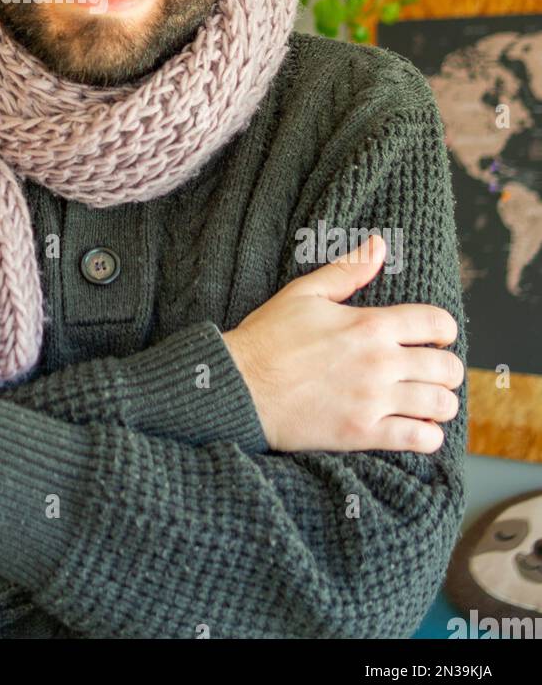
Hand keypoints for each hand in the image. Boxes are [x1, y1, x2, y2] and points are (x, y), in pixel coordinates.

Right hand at [221, 234, 463, 453]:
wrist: (238, 387)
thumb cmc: (267, 338)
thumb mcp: (304, 292)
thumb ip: (348, 270)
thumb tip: (379, 245)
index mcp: (369, 325)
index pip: (436, 323)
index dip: (444, 330)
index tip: (435, 337)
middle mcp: (378, 362)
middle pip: (447, 367)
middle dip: (447, 369)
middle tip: (432, 372)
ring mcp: (372, 400)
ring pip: (440, 404)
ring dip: (440, 402)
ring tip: (427, 401)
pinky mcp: (362, 433)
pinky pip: (420, 439)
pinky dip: (428, 435)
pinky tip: (416, 427)